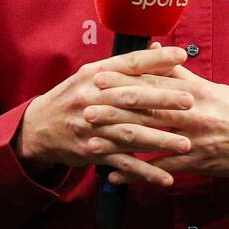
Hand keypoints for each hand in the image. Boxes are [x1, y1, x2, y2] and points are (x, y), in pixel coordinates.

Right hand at [15, 46, 195, 187]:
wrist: (39, 127)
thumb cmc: (74, 97)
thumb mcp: (91, 76)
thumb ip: (124, 67)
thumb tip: (159, 51)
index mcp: (95, 75)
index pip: (128, 63)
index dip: (155, 58)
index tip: (182, 55)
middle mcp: (92, 98)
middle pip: (131, 98)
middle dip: (162, 99)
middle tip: (190, 101)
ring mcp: (92, 127)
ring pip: (130, 133)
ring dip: (159, 140)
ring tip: (186, 144)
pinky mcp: (93, 152)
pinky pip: (122, 163)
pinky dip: (145, 172)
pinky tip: (166, 177)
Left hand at [91, 43, 228, 182]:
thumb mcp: (212, 87)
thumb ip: (179, 71)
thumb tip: (153, 51)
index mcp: (195, 92)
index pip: (154, 84)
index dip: (124, 81)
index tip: (99, 77)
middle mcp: (193, 114)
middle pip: (146, 111)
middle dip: (113, 110)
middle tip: (86, 108)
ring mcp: (195, 140)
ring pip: (151, 140)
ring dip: (118, 142)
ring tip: (92, 142)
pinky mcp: (198, 164)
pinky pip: (163, 168)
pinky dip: (137, 172)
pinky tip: (115, 174)